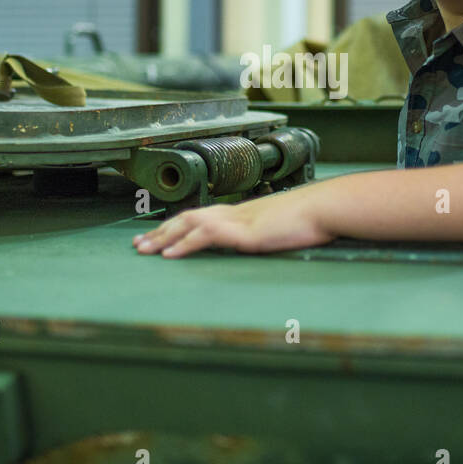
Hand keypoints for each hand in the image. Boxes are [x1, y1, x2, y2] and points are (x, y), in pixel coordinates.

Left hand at [132, 184, 334, 257]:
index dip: (177, 226)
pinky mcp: (244, 233)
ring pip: (189, 225)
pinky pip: (206, 237)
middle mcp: (234, 213)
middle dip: (160, 232)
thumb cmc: (311, 218)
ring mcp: (238, 221)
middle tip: (137, 244)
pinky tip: (169, 255)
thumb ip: (266, 233)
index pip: (201, 217)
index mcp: (242, 213)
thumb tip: (261, 240)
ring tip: (143, 251)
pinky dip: (184, 245)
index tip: (158, 236)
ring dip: (163, 238)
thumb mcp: (282, 227)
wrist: (325, 208)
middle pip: (187, 218)